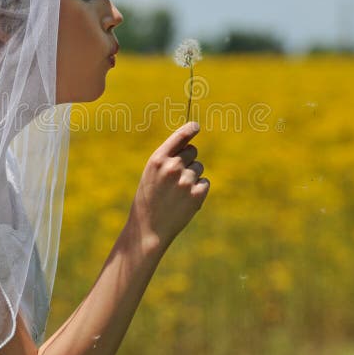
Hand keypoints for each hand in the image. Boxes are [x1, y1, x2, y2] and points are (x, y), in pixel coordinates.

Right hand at [127, 121, 209, 252]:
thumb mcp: (150, 174)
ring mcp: (185, 180)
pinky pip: (205, 183)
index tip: (196, 126)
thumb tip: (190, 146)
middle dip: (188, 160)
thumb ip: (167, 159)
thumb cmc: (148, 199)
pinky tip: (185, 201)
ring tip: (177, 193)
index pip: (180, 136)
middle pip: (193, 151)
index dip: (190, 129)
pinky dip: (198, 190)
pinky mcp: (197, 194)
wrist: (148, 228)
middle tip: (175, 178)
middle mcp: (172, 166)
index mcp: (157, 159)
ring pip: (199, 168)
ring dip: (193, 177)